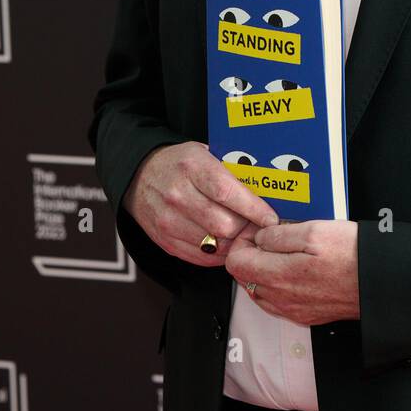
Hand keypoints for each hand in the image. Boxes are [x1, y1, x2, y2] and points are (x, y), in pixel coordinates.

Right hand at [122, 141, 279, 268]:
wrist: (139, 176)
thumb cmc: (180, 163)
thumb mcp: (205, 153)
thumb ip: (232, 170)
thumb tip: (268, 189)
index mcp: (192, 167)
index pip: (228, 192)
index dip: (253, 208)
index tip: (271, 218)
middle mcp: (178, 194)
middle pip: (224, 224)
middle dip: (247, 228)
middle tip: (259, 227)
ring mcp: (169, 220)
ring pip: (214, 244)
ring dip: (234, 243)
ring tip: (243, 234)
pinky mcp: (165, 241)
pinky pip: (201, 257)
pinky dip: (219, 254)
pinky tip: (226, 243)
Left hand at [225, 219, 359, 323]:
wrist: (382, 281)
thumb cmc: (354, 256)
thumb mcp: (314, 231)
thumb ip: (279, 235)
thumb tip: (261, 237)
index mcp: (279, 275)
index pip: (235, 262)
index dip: (242, 241)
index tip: (257, 231)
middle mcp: (282, 298)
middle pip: (245, 277)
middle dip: (252, 255)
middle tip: (272, 238)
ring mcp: (293, 310)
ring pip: (260, 291)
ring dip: (264, 270)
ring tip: (285, 252)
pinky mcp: (306, 315)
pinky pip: (278, 302)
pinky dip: (278, 284)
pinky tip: (296, 269)